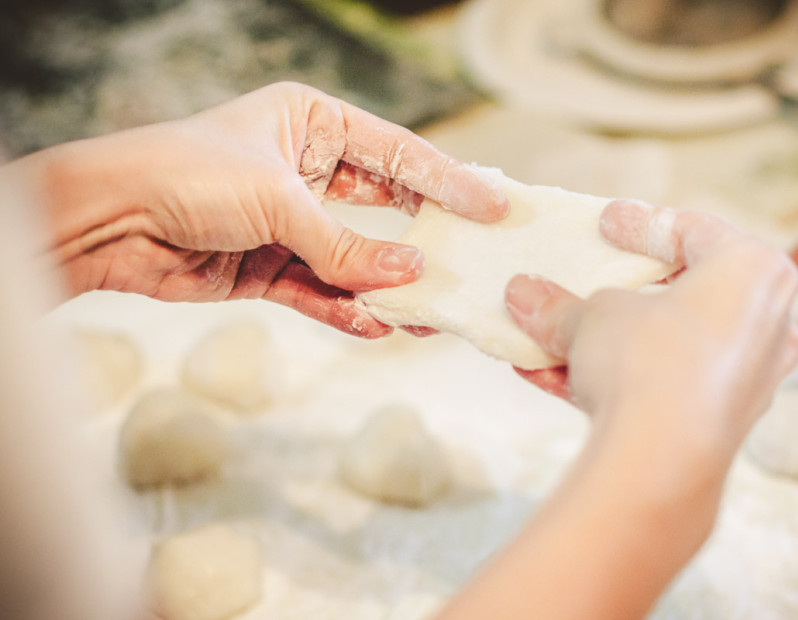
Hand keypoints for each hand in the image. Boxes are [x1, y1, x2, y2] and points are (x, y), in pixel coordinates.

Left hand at [13, 82, 507, 336]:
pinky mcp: (268, 268)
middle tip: (470, 265)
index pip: (396, 155)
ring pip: (354, 259)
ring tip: (427, 316)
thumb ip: (346, 243)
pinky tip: (374, 325)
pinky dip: (344, 309)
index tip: (493, 207)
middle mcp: (306, 170)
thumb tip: (411, 273)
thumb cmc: (186, 175)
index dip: (448, 182)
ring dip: (386, 288)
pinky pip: (319, 291)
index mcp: (312, 124)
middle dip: (423, 241)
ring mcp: (289, 222)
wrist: (105, 222)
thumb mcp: (279, 201)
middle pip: (382, 209)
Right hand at [439, 202, 797, 619]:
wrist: (663, 462)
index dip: (640, 224)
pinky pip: (661, 387)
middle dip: (621, 292)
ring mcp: (747, 378)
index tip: (603, 222)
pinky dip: (610, 380)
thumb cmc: (646, 360)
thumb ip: (560, 303)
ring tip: (544, 339)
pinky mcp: (720, 424)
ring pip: (665, 346)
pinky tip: (547, 379)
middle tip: (585, 281)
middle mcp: (766, 322)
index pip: (693, 231)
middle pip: (681, 293)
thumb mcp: (592, 316)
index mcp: (753, 271)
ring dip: (602, 342)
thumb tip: (520, 293)